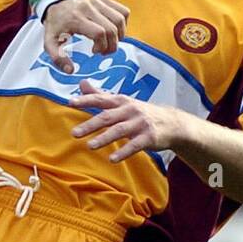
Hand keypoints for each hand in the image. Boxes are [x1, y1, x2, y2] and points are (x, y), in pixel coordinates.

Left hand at [43, 0, 129, 72]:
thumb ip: (58, 58)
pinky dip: (123, 23)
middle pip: (111, 28)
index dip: (101, 46)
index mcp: (76, 19)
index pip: (99, 33)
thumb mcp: (50, 43)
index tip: (94, 51)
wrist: (56, 5)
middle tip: (104, 51)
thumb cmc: (56, 26)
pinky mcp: (104, 0)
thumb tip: (70, 70)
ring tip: (110, 42)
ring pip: (120, 19)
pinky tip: (114, 30)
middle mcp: (88, 8)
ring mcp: (97, 2)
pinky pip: (123, 11)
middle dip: (111, 44)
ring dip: (120, 35)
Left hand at [69, 79, 186, 162]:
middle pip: (107, 117)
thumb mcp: (121, 102)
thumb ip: (100, 95)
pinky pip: (134, 145)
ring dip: (104, 138)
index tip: (70, 102)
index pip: (100, 99)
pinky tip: (112, 159)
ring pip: (119, 130)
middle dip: (90, 125)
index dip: (85, 100)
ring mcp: (140, 123)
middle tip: (74, 133)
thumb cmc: (140, 113)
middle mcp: (130, 110)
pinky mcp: (149, 137)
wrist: (171, 123)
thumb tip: (81, 82)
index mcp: (121, 101)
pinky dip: (123, 151)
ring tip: (90, 146)